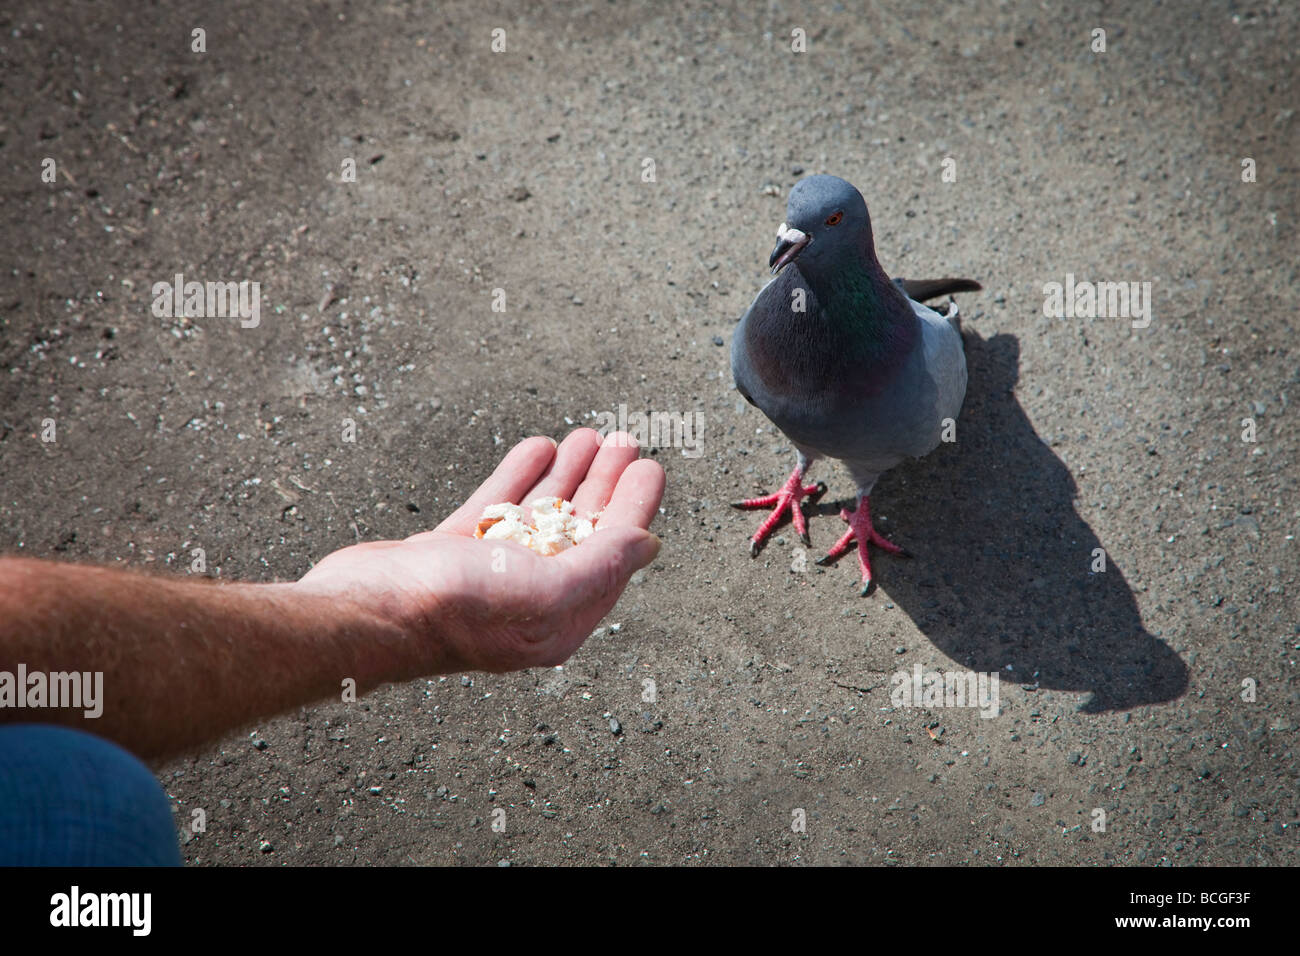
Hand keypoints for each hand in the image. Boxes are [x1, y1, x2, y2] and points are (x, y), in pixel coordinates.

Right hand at [296, 429, 664, 673]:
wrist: (362, 611)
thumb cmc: (452, 610)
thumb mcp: (544, 591)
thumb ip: (600, 566)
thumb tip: (648, 545)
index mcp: (558, 619)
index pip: (611, 556)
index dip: (634, 508)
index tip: (650, 467)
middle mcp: (527, 599)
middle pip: (579, 531)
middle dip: (603, 484)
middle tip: (622, 443)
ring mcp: (487, 574)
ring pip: (539, 514)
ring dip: (566, 474)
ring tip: (588, 437)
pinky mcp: (450, 553)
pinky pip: (497, 507)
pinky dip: (520, 477)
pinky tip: (538, 448)